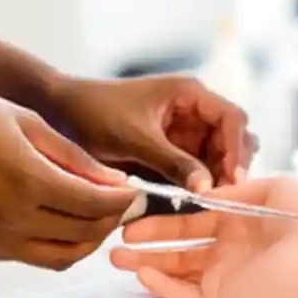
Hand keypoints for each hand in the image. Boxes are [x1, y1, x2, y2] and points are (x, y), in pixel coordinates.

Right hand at [0, 83, 137, 269]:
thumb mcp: (27, 122)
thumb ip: (75, 158)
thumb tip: (116, 183)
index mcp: (27, 181)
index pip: (95, 205)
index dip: (123, 200)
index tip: (134, 189)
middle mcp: (10, 219)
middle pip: (83, 236)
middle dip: (110, 220)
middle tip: (120, 202)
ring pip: (60, 257)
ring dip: (84, 239)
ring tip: (93, 213)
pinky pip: (27, 254)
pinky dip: (50, 240)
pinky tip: (54, 215)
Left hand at [52, 75, 256, 191]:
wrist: (61, 114)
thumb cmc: (95, 113)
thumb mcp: (135, 138)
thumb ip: (172, 162)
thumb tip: (208, 188)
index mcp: (189, 94)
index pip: (231, 118)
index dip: (236, 149)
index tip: (233, 179)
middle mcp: (193, 111)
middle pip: (231, 139)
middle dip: (231, 166)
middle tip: (225, 197)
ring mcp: (183, 132)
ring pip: (216, 157)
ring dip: (217, 178)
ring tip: (211, 203)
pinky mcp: (171, 152)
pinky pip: (196, 169)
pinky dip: (198, 185)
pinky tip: (195, 203)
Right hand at [110, 177, 297, 297]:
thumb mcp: (272, 187)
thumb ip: (231, 191)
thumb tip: (200, 193)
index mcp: (247, 221)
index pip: (198, 217)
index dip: (170, 212)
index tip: (141, 203)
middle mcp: (235, 250)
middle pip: (182, 246)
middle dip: (149, 240)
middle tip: (119, 234)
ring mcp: (230, 277)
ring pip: (179, 273)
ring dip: (148, 264)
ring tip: (115, 256)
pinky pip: (188, 296)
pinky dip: (164, 287)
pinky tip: (142, 273)